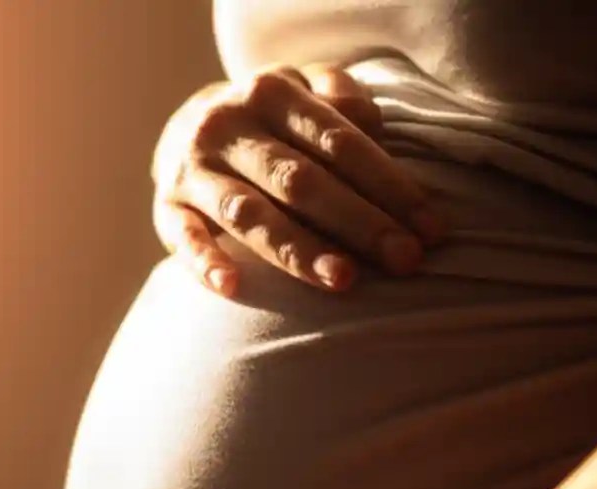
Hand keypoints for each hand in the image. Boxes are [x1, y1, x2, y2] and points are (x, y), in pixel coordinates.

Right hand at [151, 65, 445, 296]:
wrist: (186, 125)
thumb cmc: (269, 119)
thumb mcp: (305, 92)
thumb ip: (343, 102)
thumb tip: (373, 128)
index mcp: (270, 93)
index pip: (340, 143)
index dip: (389, 186)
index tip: (431, 229)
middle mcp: (227, 126)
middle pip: (300, 181)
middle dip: (358, 223)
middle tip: (405, 260)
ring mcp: (191, 169)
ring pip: (249, 214)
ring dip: (296, 249)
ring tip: (342, 280)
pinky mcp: (166, 207)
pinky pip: (183, 238)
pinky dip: (204, 262)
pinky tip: (232, 286)